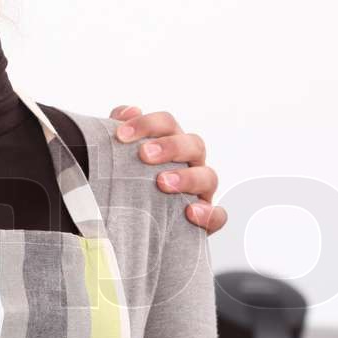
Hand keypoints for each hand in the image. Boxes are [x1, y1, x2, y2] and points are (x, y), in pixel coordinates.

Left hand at [110, 105, 226, 234]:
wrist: (131, 226)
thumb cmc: (129, 185)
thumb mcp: (120, 159)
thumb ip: (123, 133)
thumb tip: (129, 110)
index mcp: (170, 145)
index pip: (167, 124)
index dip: (146, 124)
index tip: (121, 135)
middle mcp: (189, 163)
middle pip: (193, 144)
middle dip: (170, 146)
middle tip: (144, 155)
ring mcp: (200, 191)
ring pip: (208, 176)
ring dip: (187, 177)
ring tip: (162, 183)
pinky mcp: (205, 219)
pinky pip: (217, 215)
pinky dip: (208, 214)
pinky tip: (190, 212)